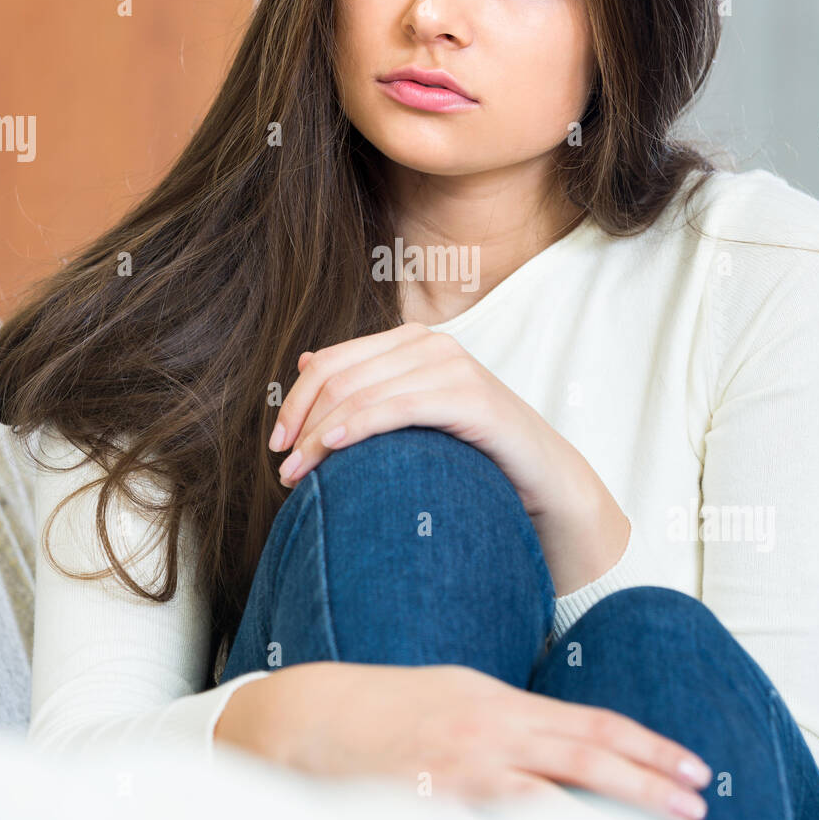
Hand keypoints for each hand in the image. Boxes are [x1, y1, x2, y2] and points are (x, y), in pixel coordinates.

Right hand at [214, 661, 711, 819]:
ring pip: (555, 804)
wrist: (308, 720)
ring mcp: (463, 779)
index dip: (648, 747)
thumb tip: (563, 739)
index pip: (591, 725)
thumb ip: (510, 718)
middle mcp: (489, 737)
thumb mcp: (456, 692)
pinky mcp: (436, 813)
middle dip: (650, 783)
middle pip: (588, 760)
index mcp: (499, 702)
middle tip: (697, 803)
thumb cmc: (386, 705)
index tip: (691, 766)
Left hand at [267, 322, 630, 594]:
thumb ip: (366, 387)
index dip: (296, 401)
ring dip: (320, 436)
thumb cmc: (471, 452)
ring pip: (362, 393)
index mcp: (411, 342)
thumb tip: (307, 360)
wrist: (542, 477)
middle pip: (339, 377)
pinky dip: (359, 426)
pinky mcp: (470, 397)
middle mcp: (430, 344)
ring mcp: (452, 366)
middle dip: (302, 423)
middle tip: (284, 470)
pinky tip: (332, 449)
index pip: (332, 362)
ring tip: (298, 476)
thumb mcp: (412, 416)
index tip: (277, 445)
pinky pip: (399, 407)